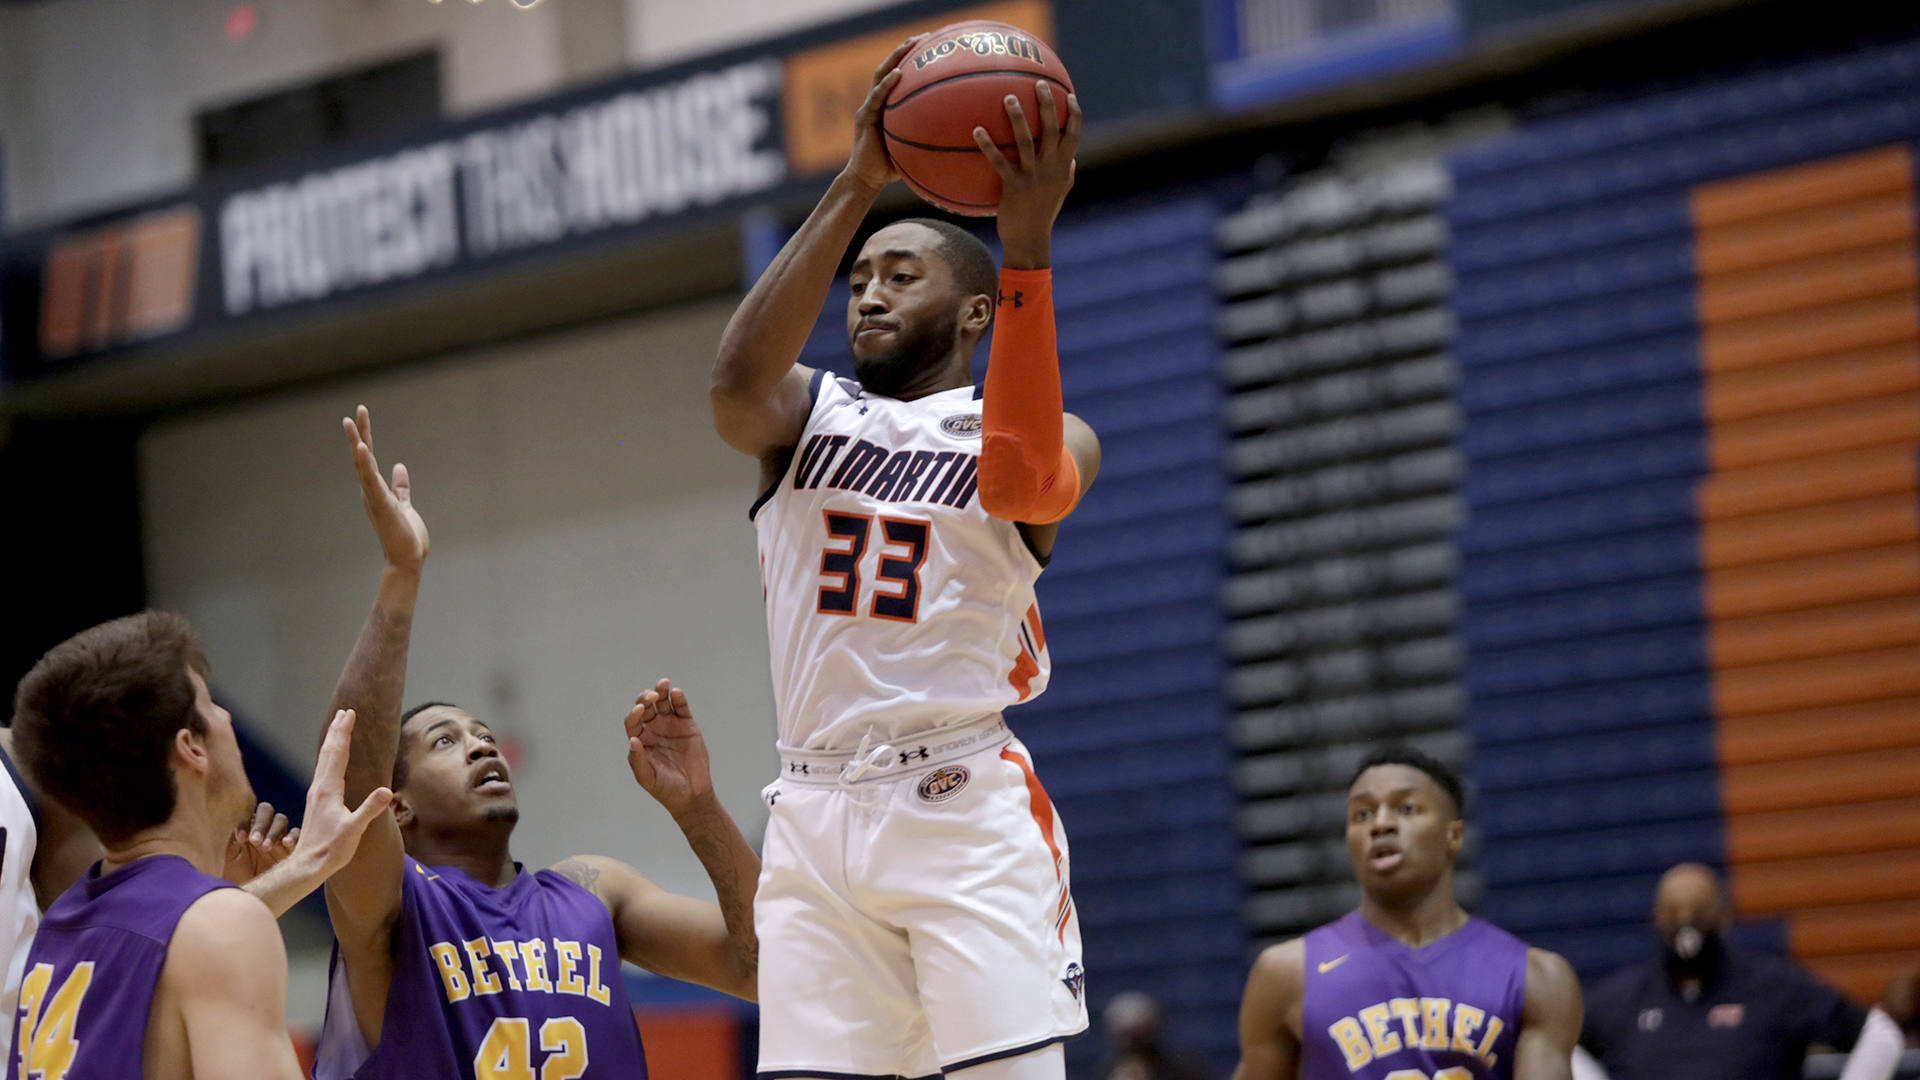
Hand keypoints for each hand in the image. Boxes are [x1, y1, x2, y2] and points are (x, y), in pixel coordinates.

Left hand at [222, 801, 296, 884]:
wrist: (246, 901)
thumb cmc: (233, 882)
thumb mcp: (229, 861)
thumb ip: (232, 842)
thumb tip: (239, 830)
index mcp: (246, 831)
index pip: (249, 815)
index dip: (247, 822)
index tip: (240, 838)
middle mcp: (263, 832)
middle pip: (267, 812)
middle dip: (261, 823)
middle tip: (255, 841)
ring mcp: (278, 841)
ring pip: (281, 821)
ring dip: (274, 831)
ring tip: (266, 847)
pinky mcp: (293, 851)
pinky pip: (297, 836)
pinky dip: (292, 836)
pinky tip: (285, 844)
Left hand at [288, 710, 395, 881]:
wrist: (308, 864)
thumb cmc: (331, 849)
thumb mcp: (354, 830)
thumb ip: (369, 809)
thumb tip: (387, 791)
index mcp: (328, 789)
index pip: (337, 753)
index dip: (344, 732)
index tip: (349, 713)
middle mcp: (319, 787)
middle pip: (327, 752)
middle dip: (336, 731)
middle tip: (344, 712)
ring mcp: (316, 793)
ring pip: (322, 759)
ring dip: (331, 741)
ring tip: (337, 729)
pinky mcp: (316, 801)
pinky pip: (322, 769)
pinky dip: (329, 756)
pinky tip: (331, 760)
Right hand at [343, 406, 427, 571]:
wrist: (407, 559)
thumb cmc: (405, 535)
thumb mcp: (404, 504)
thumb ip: (400, 487)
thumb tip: (399, 466)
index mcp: (375, 489)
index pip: (368, 457)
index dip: (364, 436)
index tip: (360, 414)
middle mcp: (370, 491)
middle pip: (362, 457)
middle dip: (358, 434)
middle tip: (354, 413)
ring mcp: (374, 498)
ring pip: (363, 466)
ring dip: (357, 444)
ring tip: (350, 423)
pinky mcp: (383, 505)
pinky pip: (372, 481)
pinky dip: (366, 465)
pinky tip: (361, 448)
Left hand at [624, 679, 713, 816]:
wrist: (692, 794)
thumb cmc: (666, 789)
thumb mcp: (647, 778)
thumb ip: (638, 761)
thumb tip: (633, 740)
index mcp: (640, 740)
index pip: (632, 721)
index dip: (633, 714)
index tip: (639, 710)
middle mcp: (653, 729)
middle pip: (645, 706)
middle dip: (645, 698)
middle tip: (652, 696)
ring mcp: (670, 725)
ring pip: (662, 702)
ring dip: (661, 691)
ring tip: (664, 684)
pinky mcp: (686, 724)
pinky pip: (681, 707)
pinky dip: (679, 698)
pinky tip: (677, 693)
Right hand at [843, 35, 923, 195]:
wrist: (867, 181)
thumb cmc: (892, 169)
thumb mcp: (914, 150)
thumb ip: (929, 139)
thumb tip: (961, 138)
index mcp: (888, 107)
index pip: (900, 76)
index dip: (913, 60)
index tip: (932, 48)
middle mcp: (877, 102)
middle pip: (890, 67)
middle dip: (905, 50)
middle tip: (924, 37)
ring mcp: (870, 108)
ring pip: (881, 75)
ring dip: (895, 57)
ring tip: (910, 45)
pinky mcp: (864, 117)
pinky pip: (876, 97)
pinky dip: (887, 84)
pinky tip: (898, 74)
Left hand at [975, 82, 1079, 268]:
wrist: (1030, 240)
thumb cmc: (1043, 215)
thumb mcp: (1061, 193)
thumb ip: (1068, 173)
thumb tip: (1073, 159)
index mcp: (1064, 168)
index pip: (1074, 136)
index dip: (1074, 115)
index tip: (1069, 95)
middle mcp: (1051, 169)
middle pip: (1052, 130)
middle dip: (1048, 104)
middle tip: (1039, 83)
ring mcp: (1033, 177)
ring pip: (1026, 141)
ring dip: (1017, 117)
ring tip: (1008, 97)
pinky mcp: (1014, 187)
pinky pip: (999, 161)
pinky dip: (988, 145)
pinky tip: (976, 130)